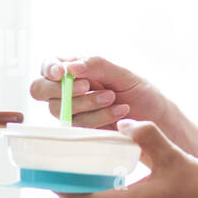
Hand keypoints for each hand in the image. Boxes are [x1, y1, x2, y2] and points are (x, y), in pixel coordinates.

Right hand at [29, 55, 169, 130]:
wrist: (157, 121)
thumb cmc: (142, 93)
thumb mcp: (124, 74)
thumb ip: (97, 66)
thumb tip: (70, 67)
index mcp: (76, 69)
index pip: (48, 66)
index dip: (49, 69)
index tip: (61, 73)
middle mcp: (68, 90)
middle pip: (39, 90)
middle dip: (62, 89)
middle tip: (87, 86)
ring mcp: (72, 111)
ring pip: (59, 109)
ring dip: (88, 104)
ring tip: (114, 99)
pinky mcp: (80, 130)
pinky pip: (76, 126)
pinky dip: (98, 118)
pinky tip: (118, 112)